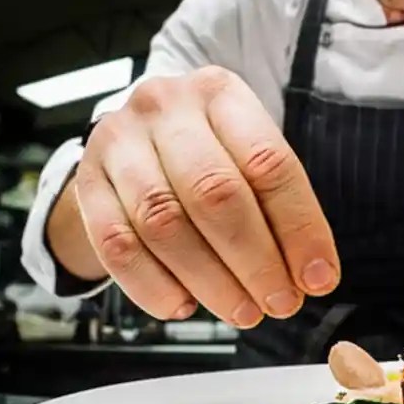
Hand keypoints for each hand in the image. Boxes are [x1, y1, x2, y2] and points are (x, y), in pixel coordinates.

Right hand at [58, 66, 339, 326]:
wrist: (131, 138)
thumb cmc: (206, 150)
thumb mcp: (246, 154)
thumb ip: (279, 207)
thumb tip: (312, 276)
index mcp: (220, 92)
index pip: (269, 163)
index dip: (299, 228)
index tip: (317, 278)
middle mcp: (165, 107)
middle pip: (215, 194)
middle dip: (255, 261)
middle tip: (280, 302)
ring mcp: (119, 142)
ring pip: (164, 223)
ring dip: (210, 281)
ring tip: (242, 311)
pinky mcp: (87, 183)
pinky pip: (117, 246)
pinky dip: (154, 286)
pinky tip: (183, 305)